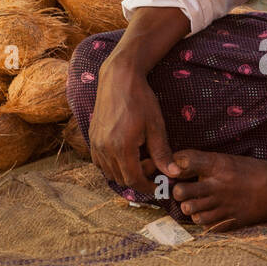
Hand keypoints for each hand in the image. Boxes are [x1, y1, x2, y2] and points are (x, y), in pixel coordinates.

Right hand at [89, 57, 173, 195]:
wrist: (118, 78)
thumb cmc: (141, 100)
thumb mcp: (156, 126)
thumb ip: (162, 153)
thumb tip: (174, 174)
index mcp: (121, 147)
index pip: (133, 180)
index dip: (148, 187)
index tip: (159, 185)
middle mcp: (104, 149)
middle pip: (121, 179)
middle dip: (139, 178)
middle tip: (153, 165)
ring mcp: (95, 144)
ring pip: (109, 173)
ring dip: (125, 172)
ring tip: (141, 157)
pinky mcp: (91, 137)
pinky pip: (100, 162)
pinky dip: (113, 165)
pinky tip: (127, 153)